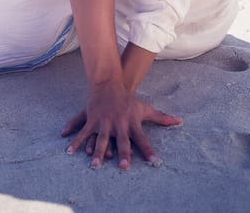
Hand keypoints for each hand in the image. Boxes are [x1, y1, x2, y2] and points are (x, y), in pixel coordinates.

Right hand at [62, 80, 181, 169]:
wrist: (110, 83)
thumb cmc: (129, 101)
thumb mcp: (145, 108)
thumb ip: (162, 118)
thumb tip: (180, 121)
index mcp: (132, 123)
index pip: (143, 139)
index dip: (149, 151)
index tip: (155, 162)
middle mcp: (119, 123)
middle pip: (122, 140)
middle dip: (123, 153)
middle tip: (123, 166)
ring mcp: (104, 121)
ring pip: (101, 138)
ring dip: (97, 152)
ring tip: (94, 165)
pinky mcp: (92, 118)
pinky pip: (84, 132)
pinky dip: (76, 141)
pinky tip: (70, 151)